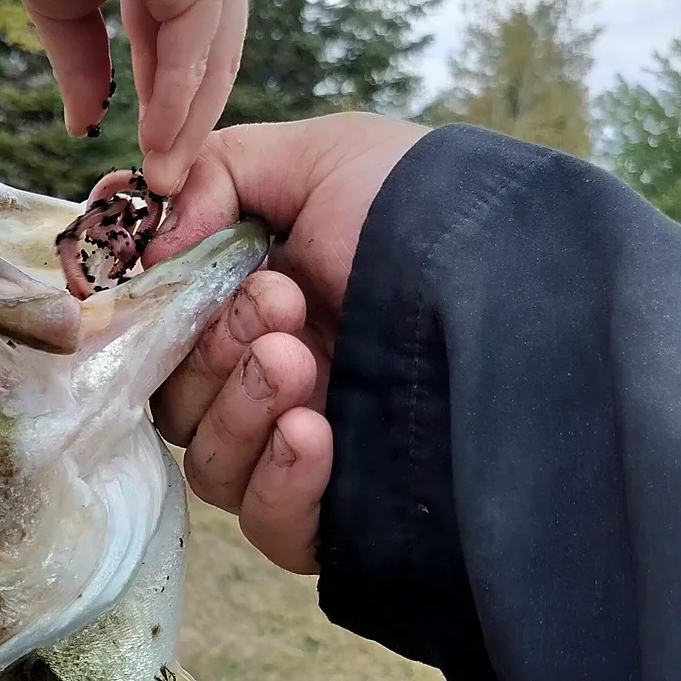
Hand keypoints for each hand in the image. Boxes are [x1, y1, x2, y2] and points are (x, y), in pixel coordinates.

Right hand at [0, 0, 246, 195]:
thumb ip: (85, 59)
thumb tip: (85, 125)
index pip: (194, 16)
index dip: (171, 80)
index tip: (151, 130)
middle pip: (216, 43)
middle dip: (189, 113)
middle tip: (166, 171)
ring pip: (211, 56)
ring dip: (184, 123)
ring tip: (162, 176)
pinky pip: (192, 56)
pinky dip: (173, 107)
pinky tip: (153, 145)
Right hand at [138, 114, 425, 572]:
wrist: (533, 294)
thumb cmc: (434, 215)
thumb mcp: (328, 157)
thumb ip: (217, 174)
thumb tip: (147, 242)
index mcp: (256, 301)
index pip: (159, 333)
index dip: (152, 310)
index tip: (176, 268)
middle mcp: (272, 377)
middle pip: (174, 399)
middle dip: (211, 349)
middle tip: (277, 305)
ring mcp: (303, 449)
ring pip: (209, 462)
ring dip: (240, 407)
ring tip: (300, 361)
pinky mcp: (338, 516)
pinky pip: (267, 524)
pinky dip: (277, 480)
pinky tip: (313, 435)